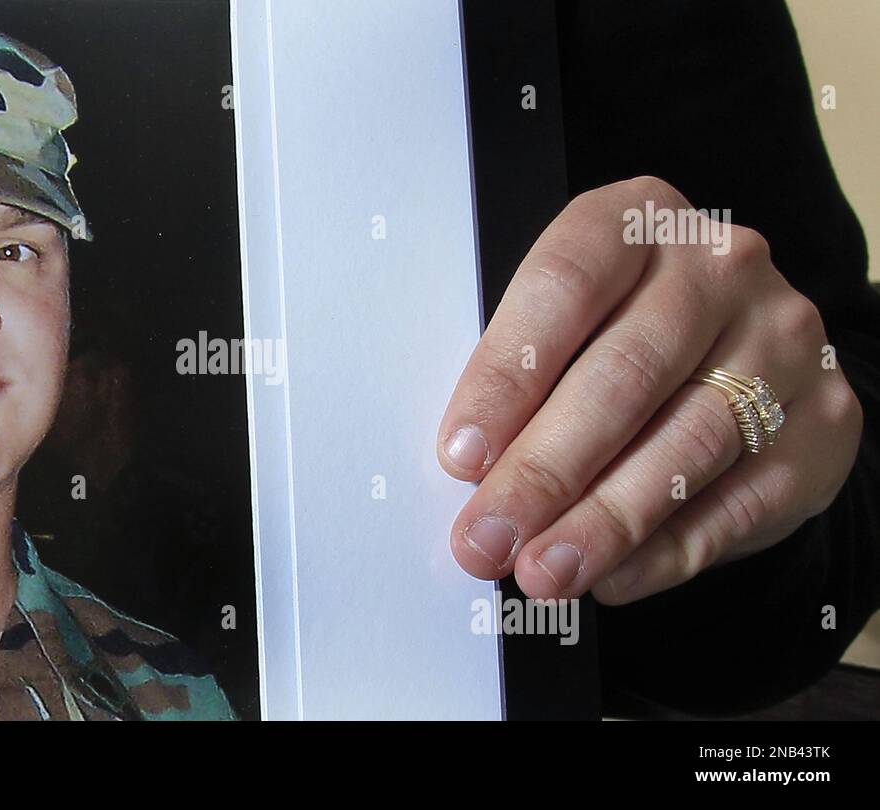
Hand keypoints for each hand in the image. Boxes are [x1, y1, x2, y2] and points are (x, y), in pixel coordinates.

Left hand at [436, 176, 862, 603]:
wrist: (744, 349)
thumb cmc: (617, 331)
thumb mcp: (566, 319)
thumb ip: (522, 373)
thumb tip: (471, 472)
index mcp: (637, 221)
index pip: (564, 286)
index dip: (506, 376)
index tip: (460, 456)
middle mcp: (720, 269)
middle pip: (624, 375)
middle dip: (544, 470)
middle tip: (487, 538)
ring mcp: (782, 344)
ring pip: (685, 445)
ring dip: (604, 522)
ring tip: (543, 571)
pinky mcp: (822, 423)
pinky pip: (740, 501)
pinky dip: (669, 550)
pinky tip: (612, 578)